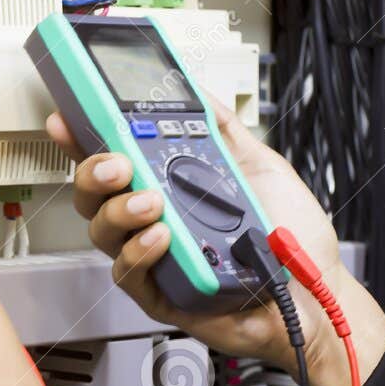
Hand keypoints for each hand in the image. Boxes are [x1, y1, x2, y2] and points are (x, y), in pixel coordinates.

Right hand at [45, 102, 384, 385]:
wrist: (315, 290)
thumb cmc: (290, 238)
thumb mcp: (259, 166)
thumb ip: (222, 129)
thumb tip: (194, 90)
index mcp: (167, 186)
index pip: (112, 157)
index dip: (84, 136)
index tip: (69, 116)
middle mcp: (151, 220)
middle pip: (94, 194)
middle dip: (95, 172)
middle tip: (119, 162)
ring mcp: (152, 257)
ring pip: (103, 232)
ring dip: (119, 212)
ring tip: (151, 202)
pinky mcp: (159, 295)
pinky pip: (128, 275)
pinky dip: (139, 253)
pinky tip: (162, 237)